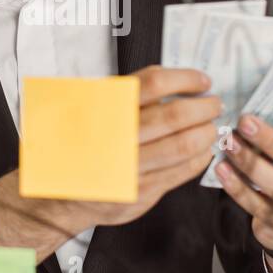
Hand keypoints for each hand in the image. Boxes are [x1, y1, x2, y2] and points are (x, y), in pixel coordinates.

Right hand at [0, 66, 220, 259]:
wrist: (57, 194)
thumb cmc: (79, 147)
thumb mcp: (90, 111)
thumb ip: (126, 99)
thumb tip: (177, 86)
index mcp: (104, 109)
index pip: (152, 83)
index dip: (184, 78)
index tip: (202, 80)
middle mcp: (115, 136)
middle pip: (173, 115)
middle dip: (203, 107)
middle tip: (215, 104)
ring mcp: (127, 167)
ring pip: (182, 146)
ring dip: (205, 133)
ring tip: (212, 127)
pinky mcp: (138, 193)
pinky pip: (179, 173)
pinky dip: (198, 159)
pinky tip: (204, 151)